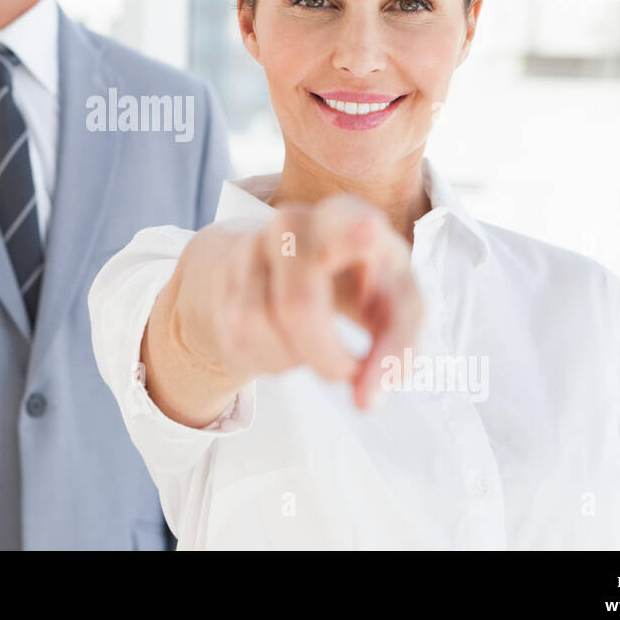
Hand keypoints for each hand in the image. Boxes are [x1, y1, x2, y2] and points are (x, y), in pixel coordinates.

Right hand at [181, 195, 424, 409]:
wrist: (285, 262)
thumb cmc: (358, 283)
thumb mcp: (393, 303)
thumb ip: (395, 350)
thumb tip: (367, 400)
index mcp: (347, 218)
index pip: (346, 220)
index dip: (352, 231)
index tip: (368, 232)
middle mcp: (293, 224)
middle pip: (297, 305)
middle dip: (326, 357)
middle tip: (345, 373)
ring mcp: (251, 249)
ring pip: (260, 329)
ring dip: (294, 359)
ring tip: (314, 348)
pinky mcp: (224, 278)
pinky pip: (240, 340)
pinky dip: (270, 359)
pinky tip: (284, 343)